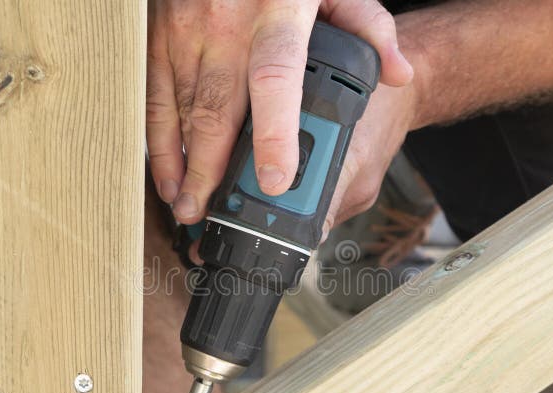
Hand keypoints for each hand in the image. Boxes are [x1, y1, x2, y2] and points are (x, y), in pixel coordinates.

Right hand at [147, 0, 413, 224]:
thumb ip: (369, 26)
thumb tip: (398, 73)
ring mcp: (186, 30)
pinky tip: (166, 170)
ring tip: (187, 205)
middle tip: (209, 213)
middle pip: (217, 111)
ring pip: (183, 110)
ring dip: (182, 163)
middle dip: (211, 170)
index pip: (276, 80)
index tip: (275, 179)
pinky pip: (155, 96)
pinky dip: (158, 138)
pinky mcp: (160, 35)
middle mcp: (225, 25)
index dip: (274, 134)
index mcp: (278, 14)